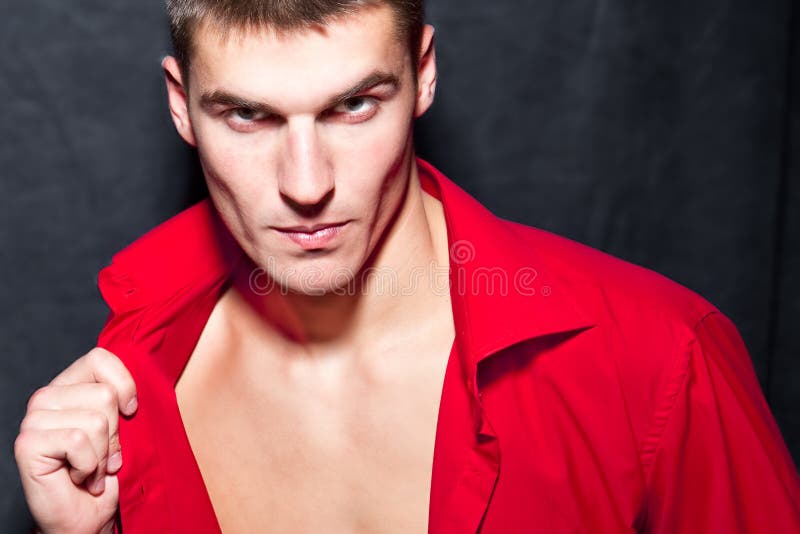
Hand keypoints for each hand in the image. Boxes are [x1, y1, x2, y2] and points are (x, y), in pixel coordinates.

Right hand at [14, 347, 137, 533]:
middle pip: (105, 395)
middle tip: (103, 456)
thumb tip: (140, 382)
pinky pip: (80, 441)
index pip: (100, 358)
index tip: (130, 412)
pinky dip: (89, 466)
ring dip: (103, 454)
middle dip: (115, 433)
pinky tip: (80, 477)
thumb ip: (123, 401)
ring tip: (92, 469)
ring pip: (96, 420)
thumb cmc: (108, 473)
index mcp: (69, 387)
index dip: (124, 385)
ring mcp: (33, 419)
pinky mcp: (27, 443)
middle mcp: (46, 397)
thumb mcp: (124, 429)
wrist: (87, 517)